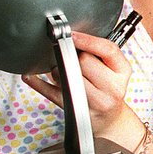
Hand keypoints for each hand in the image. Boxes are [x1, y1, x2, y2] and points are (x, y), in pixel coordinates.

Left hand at [22, 31, 138, 140]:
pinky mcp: (78, 111)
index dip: (88, 40)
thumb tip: (68, 38)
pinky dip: (38, 84)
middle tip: (71, 60)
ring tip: (65, 74)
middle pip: (85, 61)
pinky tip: (31, 77)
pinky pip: (52, 93)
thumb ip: (97, 53)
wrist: (110, 118)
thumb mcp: (113, 69)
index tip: (71, 35)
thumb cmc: (107, 88)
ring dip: (59, 70)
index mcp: (122, 71)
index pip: (108, 50)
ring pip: (68, 75)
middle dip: (73, 57)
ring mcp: (97, 101)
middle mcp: (113, 87)